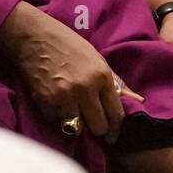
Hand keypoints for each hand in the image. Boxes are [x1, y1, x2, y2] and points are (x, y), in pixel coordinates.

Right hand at [0, 2, 140, 143]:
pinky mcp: (46, 101)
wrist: (34, 36)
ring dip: (75, 123)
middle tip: (91, 122)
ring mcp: (65, 96)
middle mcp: (85, 88)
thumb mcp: (97, 58)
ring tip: (72, 109)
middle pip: (98, 127)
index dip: (115, 129)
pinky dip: (56, 116)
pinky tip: (56, 102)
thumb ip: (117, 82)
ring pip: (76, 128)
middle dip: (96, 128)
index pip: (116, 114)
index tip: (112, 135)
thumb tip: (138, 100)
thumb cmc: (68, 44)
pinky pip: (56, 121)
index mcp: (102, 76)